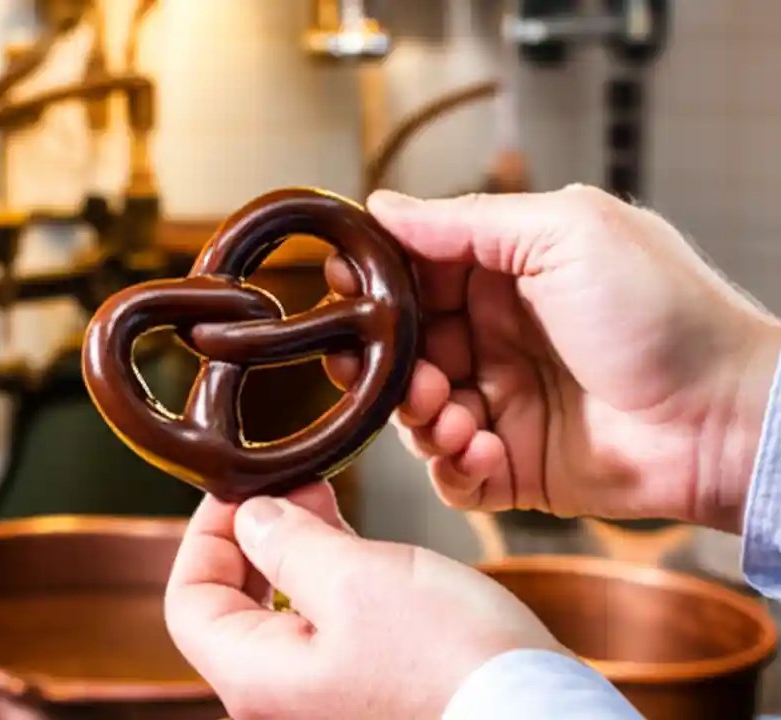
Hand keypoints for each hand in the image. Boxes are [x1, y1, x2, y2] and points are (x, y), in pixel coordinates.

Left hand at [165, 481, 564, 718]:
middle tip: (292, 486)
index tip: (241, 490)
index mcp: (256, 680)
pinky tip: (361, 546)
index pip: (189, 601)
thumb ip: (288, 542)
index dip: (205, 535)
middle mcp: (282, 699)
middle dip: (254, 537)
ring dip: (296, 552)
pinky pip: (327, 630)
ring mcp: (327, 700)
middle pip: (233, 608)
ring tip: (328, 500)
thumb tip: (252, 518)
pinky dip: (332, 582)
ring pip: (283, 613)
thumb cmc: (450, 661)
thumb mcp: (356, 578)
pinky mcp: (371, 693)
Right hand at [325, 184, 780, 530]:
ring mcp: (501, 403)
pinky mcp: (513, 464)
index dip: (373, 286)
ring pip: (413, 413)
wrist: (726, 417)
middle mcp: (493, 337)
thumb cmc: (664, 313)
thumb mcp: (566, 233)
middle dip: (384, 363)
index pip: (412, 274)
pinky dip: (451, 464)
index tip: (344, 293)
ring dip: (417, 415)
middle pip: (399, 350)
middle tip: (394, 371)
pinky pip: (451, 471)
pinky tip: (481, 447)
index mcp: (503, 275)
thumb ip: (467, 223)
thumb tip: (381, 204)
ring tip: (453, 412)